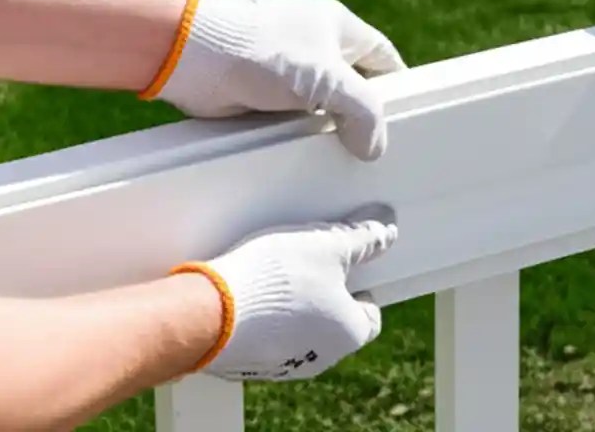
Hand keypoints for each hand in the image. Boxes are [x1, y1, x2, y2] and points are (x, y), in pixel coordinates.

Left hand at [149, 0, 406, 160]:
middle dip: (359, 114)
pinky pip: (287, 114)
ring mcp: (283, 63)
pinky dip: (294, 132)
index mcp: (336, 24)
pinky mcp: (256, 87)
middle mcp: (311, 39)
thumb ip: (364, 112)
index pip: (382, 56)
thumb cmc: (265, 53)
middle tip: (371, 148)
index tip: (403, 117)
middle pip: (350, 82)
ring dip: (324, 127)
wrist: (194, 57)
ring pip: (318, 103)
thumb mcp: (331, 81)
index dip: (395, 85)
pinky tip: (301, 155)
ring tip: (337, 160)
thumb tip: (373, 146)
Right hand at [173, 204, 397, 380]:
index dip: (363, 284)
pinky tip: (251, 288)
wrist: (208, 311)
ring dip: (293, 302)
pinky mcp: (246, 360)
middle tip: (312, 259)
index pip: (371, 313)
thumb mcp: (328, 246)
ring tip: (278, 268)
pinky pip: (264, 333)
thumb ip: (362, 239)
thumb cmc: (277, 281)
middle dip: (326, 290)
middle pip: (333, 319)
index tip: (350, 263)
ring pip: (298, 327)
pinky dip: (264, 314)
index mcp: (348, 335)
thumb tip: (387, 232)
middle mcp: (318, 358)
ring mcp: (280, 363)